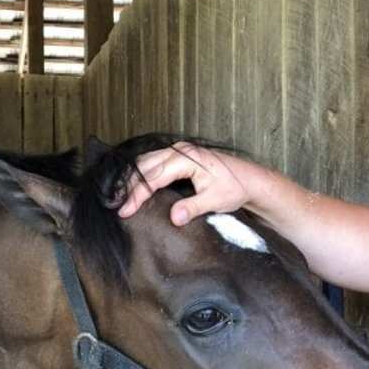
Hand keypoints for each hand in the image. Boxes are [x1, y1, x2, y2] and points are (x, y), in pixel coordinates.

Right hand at [117, 142, 254, 224]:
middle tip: (118, 206)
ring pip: (146, 162)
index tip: (126, 210)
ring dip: (133, 179)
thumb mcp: (215, 200)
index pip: (154, 176)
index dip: (137, 195)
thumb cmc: (235, 187)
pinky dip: (141, 174)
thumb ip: (193, 207)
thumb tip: (174, 218)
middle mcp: (180, 150)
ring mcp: (179, 151)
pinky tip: (136, 188)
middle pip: (145, 166)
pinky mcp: (179, 156)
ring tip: (122, 198)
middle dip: (129, 187)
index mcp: (187, 158)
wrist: (249, 180)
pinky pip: (153, 162)